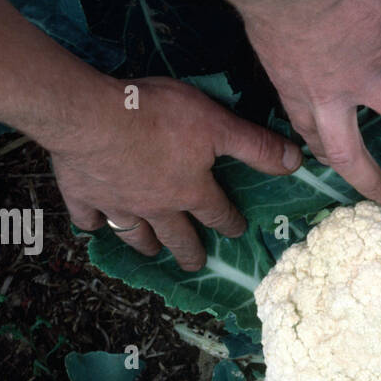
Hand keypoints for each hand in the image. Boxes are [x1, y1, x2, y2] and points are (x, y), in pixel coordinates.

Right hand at [52, 76, 301, 269]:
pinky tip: (95, 224)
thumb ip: (256, 146)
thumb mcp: (218, 124)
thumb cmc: (159, 116)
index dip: (230, 223)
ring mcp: (119, 204)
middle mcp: (157, 207)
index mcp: (191, 192)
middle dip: (189, 252)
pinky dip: (94, 224)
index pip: (218, 215)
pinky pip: (90, 218)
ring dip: (146, 244)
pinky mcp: (83, 194)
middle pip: (177, 237)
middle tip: (195, 263)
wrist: (92, 116)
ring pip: (135, 234)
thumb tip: (297, 162)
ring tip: (152, 250)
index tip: (236, 231)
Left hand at [243, 0, 380, 201]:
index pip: (315, 139)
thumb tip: (295, 48)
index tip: (330, 158)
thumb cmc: (270, 2)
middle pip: (351, 155)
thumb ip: (289, 57)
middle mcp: (334, 99)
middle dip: (369, 179)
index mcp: (300, 98)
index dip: (324, 152)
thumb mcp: (268, 44)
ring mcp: (366, 76)